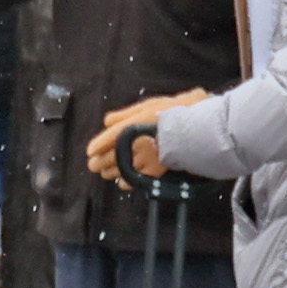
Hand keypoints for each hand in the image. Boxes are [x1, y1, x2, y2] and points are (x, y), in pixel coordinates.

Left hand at [87, 90, 205, 185]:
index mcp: (131, 125)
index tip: (90, 151)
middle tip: (93, 165)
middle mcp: (135, 143)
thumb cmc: (173, 112)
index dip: (98, 144)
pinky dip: (125, 182)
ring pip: (119, 168)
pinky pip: (134, 179)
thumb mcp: (147, 105)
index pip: (108, 137)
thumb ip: (125, 114)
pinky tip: (121, 182)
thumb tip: (107, 121)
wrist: (195, 128)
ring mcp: (144, 158)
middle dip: (100, 161)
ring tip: (105, 172)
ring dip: (109, 171)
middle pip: (110, 156)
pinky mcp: (153, 170)